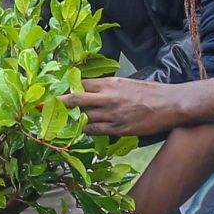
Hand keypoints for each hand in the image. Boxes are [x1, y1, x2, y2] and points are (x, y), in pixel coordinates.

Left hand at [65, 75, 186, 138]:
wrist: (170, 104)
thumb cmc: (151, 92)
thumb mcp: (127, 83)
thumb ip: (109, 87)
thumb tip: (93, 90)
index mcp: (110, 83)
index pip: (81, 84)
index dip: (67, 88)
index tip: (56, 92)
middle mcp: (107, 97)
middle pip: (75, 99)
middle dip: (59, 103)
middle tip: (43, 107)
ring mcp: (111, 114)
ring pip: (83, 117)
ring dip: (73, 119)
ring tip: (64, 121)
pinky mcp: (118, 128)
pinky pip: (94, 130)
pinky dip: (86, 130)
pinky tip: (83, 130)